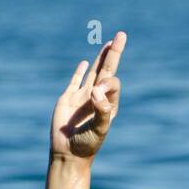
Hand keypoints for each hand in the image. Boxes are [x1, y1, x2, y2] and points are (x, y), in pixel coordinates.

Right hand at [51, 31, 125, 161]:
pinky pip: (75, 81)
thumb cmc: (87, 144)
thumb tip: (97, 89)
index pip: (112, 83)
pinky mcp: (67, 99)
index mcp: (108, 104)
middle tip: (121, 35)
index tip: (97, 93)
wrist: (68, 153)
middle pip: (107, 70)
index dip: (107, 82)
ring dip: (101, 58)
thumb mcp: (99, 130)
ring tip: (109, 43)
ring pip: (93, 72)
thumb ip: (102, 111)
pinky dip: (79, 71)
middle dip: (114, 53)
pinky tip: (84, 63)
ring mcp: (82, 97)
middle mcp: (97, 97)